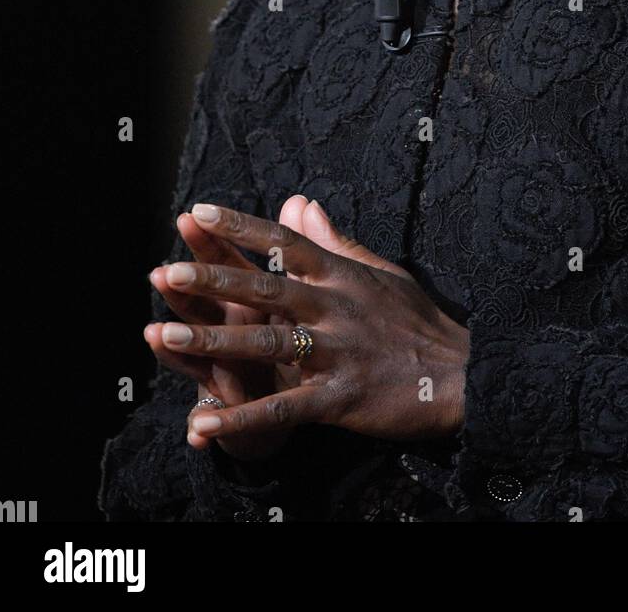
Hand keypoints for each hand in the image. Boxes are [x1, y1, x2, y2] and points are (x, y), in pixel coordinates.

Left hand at [155, 199, 469, 461]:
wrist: (462, 375)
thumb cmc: (418, 321)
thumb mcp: (379, 271)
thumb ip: (333, 240)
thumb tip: (297, 203)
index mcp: (341, 275)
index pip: (284, 243)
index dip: (240, 228)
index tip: (198, 212)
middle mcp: (335, 308)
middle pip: (266, 290)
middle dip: (214, 281)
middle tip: (167, 272)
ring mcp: (337, 353)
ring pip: (267, 344)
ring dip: (214, 341)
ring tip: (165, 337)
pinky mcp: (340, 398)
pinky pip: (283, 408)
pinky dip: (241, 418)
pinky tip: (201, 423)